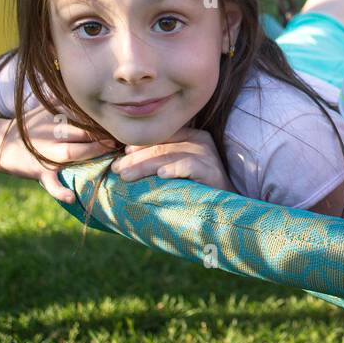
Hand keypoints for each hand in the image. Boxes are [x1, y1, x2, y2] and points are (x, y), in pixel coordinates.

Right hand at [4, 104, 118, 202]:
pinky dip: (60, 191)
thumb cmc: (31, 126)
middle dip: (101, 134)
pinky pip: (49, 183)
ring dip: (91, 153)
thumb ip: (64, 97)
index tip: (120, 118)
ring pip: (70, 153)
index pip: (81, 113)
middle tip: (122, 136)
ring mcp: (44, 153)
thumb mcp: (45, 108)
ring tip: (110, 152)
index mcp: (53, 116)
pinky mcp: (37, 171)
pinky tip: (72, 197)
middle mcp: (50, 132)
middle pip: (80, 131)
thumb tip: (80, 83)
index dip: (102, 117)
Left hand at [110, 127, 233, 193]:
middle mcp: (200, 141)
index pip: (160, 136)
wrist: (227, 206)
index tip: (121, 157)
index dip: (139, 146)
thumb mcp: (177, 168)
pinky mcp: (212, 171)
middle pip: (161, 146)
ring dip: (145, 166)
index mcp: (191, 136)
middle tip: (117, 169)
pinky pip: (190, 166)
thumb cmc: (196, 187)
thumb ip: (159, 159)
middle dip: (136, 158)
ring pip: (169, 156)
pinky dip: (175, 169)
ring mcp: (207, 155)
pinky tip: (161, 175)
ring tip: (126, 176)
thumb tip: (125, 158)